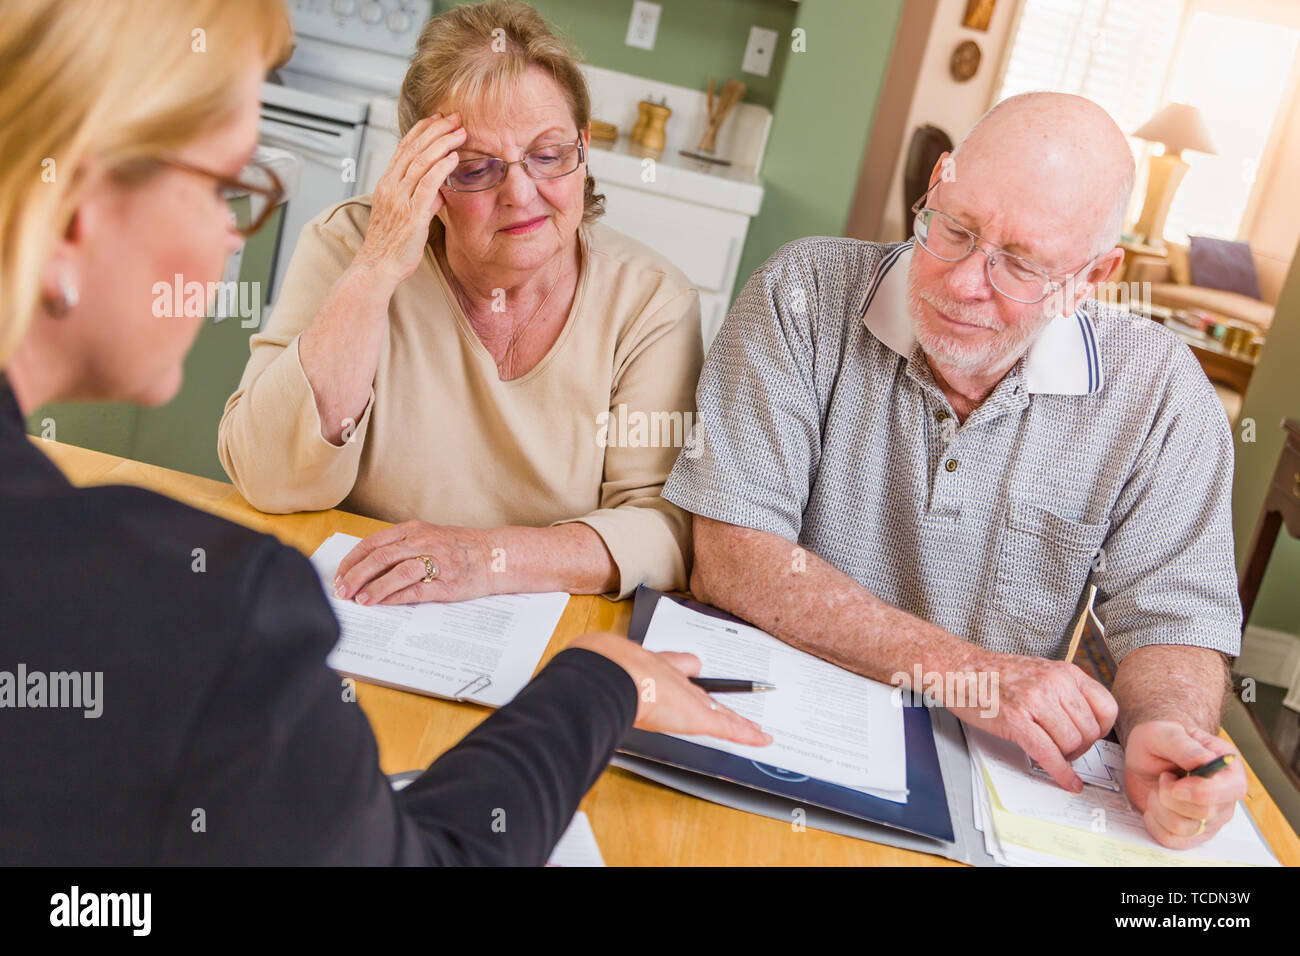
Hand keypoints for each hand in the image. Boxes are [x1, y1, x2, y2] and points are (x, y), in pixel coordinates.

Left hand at [333, 520, 492, 604]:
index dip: (352, 560)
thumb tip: (366, 567)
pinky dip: (396, 597)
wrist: (495, 555)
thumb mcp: (428, 537)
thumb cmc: (460, 548)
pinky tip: (383, 604)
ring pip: (397, 572)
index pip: (373, 543)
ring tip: (359, 600)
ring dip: (374, 588)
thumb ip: (400, 547)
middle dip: (355, 576)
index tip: (339, 575)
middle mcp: (423, 542)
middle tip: (341, 591)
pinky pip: (416, 590)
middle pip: (380, 557)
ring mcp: (436, 562)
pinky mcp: (446, 583)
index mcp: (414, 529)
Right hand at [353, 112, 466, 284]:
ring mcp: (400, 199)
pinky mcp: (412, 214)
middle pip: (414, 148)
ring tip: (460, 133)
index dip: (421, 130)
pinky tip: (454, 158)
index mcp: (386, 183)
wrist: (378, 266)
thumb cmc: (390, 244)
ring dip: (443, 143)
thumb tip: (439, 191)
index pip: (403, 148)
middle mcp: (391, 186)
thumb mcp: (403, 214)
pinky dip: (442, 168)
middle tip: (454, 118)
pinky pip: (428, 184)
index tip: (436, 118)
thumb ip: (420, 199)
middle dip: (436, 129)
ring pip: (421, 162)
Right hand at [569, 632, 772, 746]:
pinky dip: (746, 733)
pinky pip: (728, 726)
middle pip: (700, 688)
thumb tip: (571, 680)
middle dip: (711, 699)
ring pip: (718, 709)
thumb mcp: (593, 663)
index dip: (682, 670)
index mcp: (649, 663)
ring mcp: (685, 695)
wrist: (608, 672)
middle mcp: (672, 675)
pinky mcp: (698, 716)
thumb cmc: (597, 667)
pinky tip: (762, 738)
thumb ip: (589, 672)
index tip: (689, 670)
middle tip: (725, 706)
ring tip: (751, 728)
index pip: (675, 664)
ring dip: (735, 720)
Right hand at [947, 651, 1117, 791]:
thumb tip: (1087, 721)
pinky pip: (1048, 753)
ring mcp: (1035, 701)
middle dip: (1080, 747)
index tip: (1090, 737)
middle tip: (1063, 748)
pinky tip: (1066, 781)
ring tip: (1051, 752)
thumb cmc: (995, 674)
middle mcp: (1055, 683)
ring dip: (1065, 757)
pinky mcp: (1016, 720)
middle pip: (1090, 731)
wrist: (959, 669)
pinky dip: (1060, 773)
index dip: (1101, 730)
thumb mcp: (1041, 671)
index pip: (1107, 708)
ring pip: (1072, 744)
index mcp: (1065, 671)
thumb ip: (1066, 691)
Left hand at [1123, 721, 1245, 847]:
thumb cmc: (1161, 741)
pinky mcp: (1193, 833)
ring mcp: (1212, 818)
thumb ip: (1183, 746)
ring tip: (1159, 789)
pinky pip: (1172, 841)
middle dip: (1171, 795)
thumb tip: (1204, 760)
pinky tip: (1154, 806)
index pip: (1230, 790)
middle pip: (1204, 813)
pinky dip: (1155, 823)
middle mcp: (1226, 797)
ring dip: (1160, 807)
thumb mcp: (1165, 733)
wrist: (1147, 754)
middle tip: (1164, 777)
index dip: (1200, 790)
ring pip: (1185, 829)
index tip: (1171, 779)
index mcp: (1229, 768)